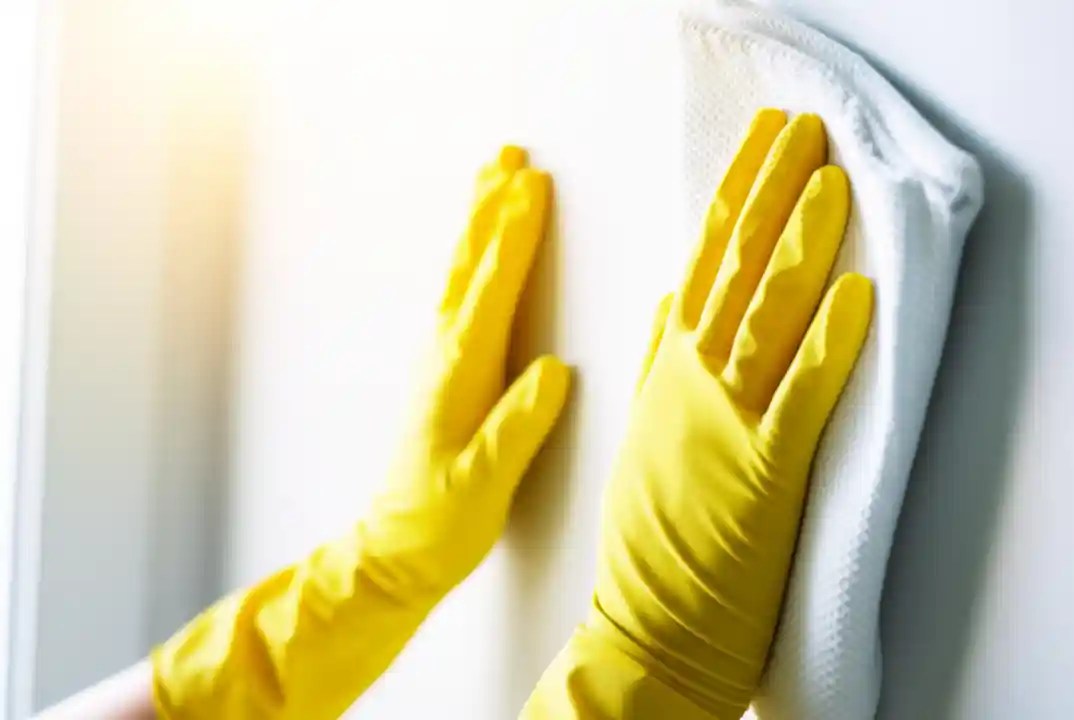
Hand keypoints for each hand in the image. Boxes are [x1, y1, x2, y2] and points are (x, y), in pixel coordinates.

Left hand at [151, 147, 568, 719]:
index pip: (492, 291)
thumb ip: (517, 426)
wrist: (392, 554)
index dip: (514, 236)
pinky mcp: (443, 375)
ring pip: (462, 275)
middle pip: (470, 265)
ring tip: (494, 180)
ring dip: (479, 224)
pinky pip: (461, 297)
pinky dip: (474, 260)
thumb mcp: (483, 484)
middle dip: (491, 207)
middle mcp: (444, 356)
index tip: (532, 185)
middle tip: (508, 155)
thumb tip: (554, 369)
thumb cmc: (439, 525)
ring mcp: (439, 362)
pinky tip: (478, 255)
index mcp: (458, 373)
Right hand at [524, 109, 872, 718]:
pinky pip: (802, 395)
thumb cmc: (650, 543)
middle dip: (771, 190)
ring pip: (765, 316)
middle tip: (804, 131)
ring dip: (802, 244)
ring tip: (832, 185)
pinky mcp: (764, 473)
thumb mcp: (644, 435)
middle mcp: (692, 383)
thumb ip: (659, 363)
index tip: (763, 142)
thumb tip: (675, 301)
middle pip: (732, 268)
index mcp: (669, 371)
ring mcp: (724, 424)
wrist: (645, 631)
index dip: (737, 193)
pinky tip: (856, 294)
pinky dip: (829, 342)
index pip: (703, 261)